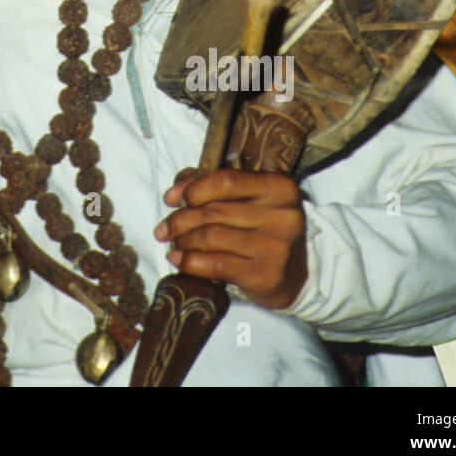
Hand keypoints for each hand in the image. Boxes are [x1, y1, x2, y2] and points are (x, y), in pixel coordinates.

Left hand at [155, 166, 307, 310]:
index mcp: (279, 187)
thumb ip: (208, 185)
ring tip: (173, 243)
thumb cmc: (259, 228)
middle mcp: (283, 216)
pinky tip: (178, 260)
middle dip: (181, 219)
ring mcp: (276, 247)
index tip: (172, 199)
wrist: (291, 275)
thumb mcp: (244, 198)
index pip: (226, 181)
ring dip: (183, 241)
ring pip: (212, 237)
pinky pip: (216, 265)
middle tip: (163, 228)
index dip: (193, 189)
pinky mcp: (265, 275)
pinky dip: (190, 262)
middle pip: (214, 211)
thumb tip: (173, 194)